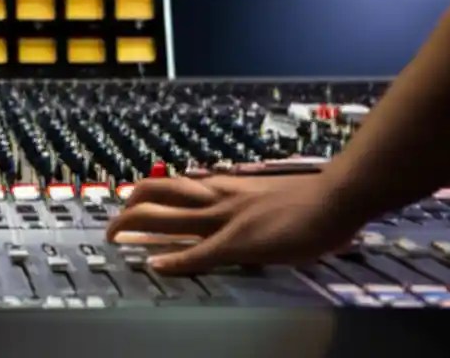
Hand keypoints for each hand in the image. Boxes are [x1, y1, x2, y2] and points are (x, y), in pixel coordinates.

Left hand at [105, 174, 365, 274]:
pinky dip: (173, 260)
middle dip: (129, 206)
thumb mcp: (269, 193)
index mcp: (227, 187)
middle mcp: (218, 198)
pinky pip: (198, 252)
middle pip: (159, 193)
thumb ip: (248, 198)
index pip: (177, 184)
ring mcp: (225, 220)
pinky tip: (154, 265)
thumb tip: (240, 204)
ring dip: (136, 226)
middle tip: (113, 221)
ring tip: (114, 236)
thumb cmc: (312, 199)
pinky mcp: (238, 243)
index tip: (130, 200)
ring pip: (167, 217)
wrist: (336, 197)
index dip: (148, 190)